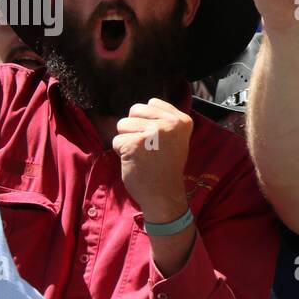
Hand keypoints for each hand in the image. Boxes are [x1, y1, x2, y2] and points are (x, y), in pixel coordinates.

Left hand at [113, 98, 192, 222]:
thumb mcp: (175, 138)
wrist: (164, 195)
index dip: (148, 121)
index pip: (152, 103)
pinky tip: (135, 162)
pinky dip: (121, 153)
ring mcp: (151, 133)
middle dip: (134, 128)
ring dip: (126, 140)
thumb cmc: (167, 167)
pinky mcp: (134, 144)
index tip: (158, 140)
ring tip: (141, 154)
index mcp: (181, 120)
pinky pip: (116, 140)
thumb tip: (140, 108)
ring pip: (122, 124)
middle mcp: (168, 123)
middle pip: (135, 111)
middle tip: (147, 148)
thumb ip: (163, 121)